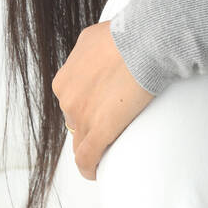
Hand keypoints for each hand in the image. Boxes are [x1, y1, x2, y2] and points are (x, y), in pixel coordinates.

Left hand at [52, 21, 154, 177]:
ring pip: (81, 141)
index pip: (72, 103)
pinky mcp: (99, 131)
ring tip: (106, 152)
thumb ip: (85, 53)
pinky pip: (87, 158)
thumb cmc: (126, 35)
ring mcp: (82, 117)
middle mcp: (67, 99)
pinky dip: (89, 168)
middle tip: (113, 124)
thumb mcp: (92, 39)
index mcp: (64, 80)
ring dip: (92, 146)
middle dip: (91, 123)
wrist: (144, 42)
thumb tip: (92, 53)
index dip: (87, 108)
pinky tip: (95, 172)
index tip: (100, 111)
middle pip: (76, 121)